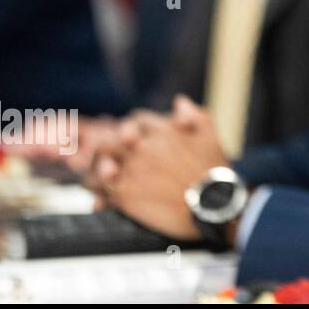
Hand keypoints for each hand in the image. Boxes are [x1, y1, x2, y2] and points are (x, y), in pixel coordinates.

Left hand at [93, 97, 230, 240]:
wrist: (212, 205)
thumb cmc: (213, 171)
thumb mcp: (210, 136)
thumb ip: (194, 116)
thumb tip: (179, 102)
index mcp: (161, 133)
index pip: (136, 120)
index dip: (132, 126)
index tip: (132, 135)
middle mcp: (141, 150)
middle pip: (107, 141)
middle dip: (105, 146)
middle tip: (106, 155)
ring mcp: (131, 173)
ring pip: (97, 166)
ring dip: (95, 170)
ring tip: (101, 177)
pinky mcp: (125, 197)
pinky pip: (100, 192)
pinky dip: (97, 194)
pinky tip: (100, 199)